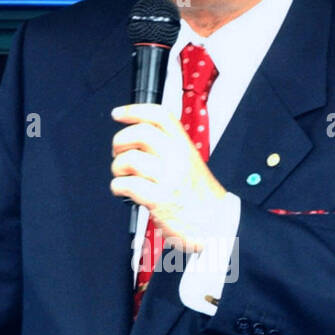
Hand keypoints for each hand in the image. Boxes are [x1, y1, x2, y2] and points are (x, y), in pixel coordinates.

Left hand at [110, 103, 227, 253]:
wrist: (217, 224)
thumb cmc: (201, 198)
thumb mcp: (190, 164)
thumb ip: (168, 149)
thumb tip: (137, 140)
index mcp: (185, 147)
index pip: (159, 116)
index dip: (134, 111)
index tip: (118, 114)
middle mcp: (178, 159)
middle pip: (141, 133)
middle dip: (120, 141)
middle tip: (117, 152)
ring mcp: (169, 178)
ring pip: (130, 159)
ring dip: (117, 167)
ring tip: (121, 175)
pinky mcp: (159, 199)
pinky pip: (127, 185)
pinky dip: (117, 187)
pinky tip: (122, 190)